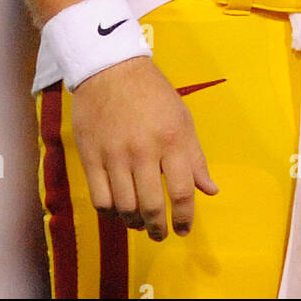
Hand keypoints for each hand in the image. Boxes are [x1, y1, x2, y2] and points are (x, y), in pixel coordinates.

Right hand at [71, 57, 218, 239]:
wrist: (110, 67)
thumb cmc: (152, 93)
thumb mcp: (182, 118)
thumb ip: (195, 157)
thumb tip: (210, 190)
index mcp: (171, 139)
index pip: (181, 192)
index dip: (184, 218)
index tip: (183, 229)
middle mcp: (144, 149)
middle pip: (151, 206)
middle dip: (158, 228)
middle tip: (160, 233)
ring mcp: (114, 154)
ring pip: (125, 207)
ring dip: (134, 223)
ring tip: (139, 223)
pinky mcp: (90, 156)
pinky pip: (100, 199)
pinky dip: (110, 213)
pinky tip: (118, 210)